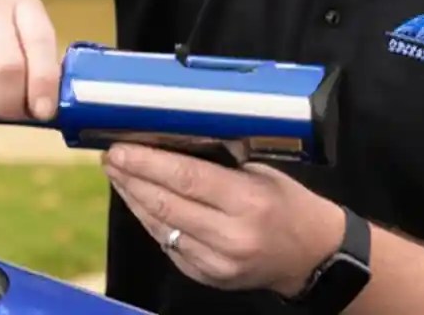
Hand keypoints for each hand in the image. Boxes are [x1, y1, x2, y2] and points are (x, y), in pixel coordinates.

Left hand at [102, 143, 345, 295]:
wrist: (312, 257)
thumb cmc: (287, 204)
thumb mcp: (261, 173)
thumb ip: (217, 164)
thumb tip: (166, 144)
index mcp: (248, 202)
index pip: (186, 179)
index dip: (147, 163)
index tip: (120, 149)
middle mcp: (231, 236)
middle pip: (166, 204)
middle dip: (131, 179)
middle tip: (111, 158)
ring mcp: (217, 262)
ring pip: (160, 227)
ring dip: (134, 199)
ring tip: (118, 175)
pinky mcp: (207, 277)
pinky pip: (168, 245)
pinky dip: (150, 221)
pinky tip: (140, 202)